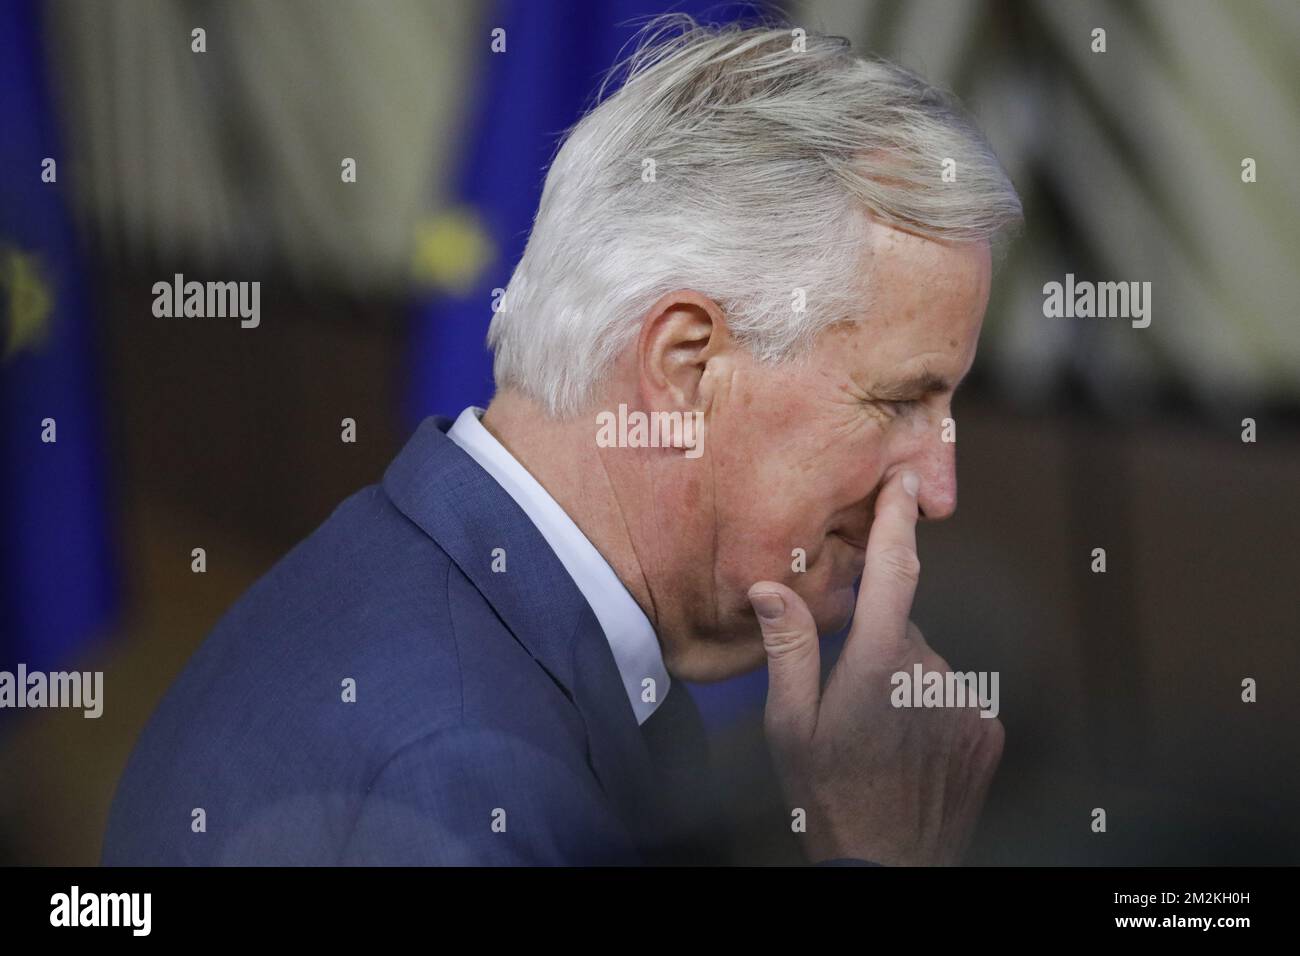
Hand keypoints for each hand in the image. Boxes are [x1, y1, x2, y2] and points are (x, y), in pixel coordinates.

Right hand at [748, 470, 1003, 865]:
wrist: (888, 869)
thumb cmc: (828, 798)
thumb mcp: (790, 726)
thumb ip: (789, 648)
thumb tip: (771, 587)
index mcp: (879, 665)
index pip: (894, 572)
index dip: (898, 520)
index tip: (905, 480)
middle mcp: (932, 673)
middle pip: (902, 628)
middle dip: (876, 646)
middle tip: (846, 700)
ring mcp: (967, 704)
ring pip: (928, 665)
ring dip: (905, 682)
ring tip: (878, 737)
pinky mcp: (987, 730)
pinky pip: (954, 698)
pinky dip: (932, 709)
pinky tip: (910, 748)